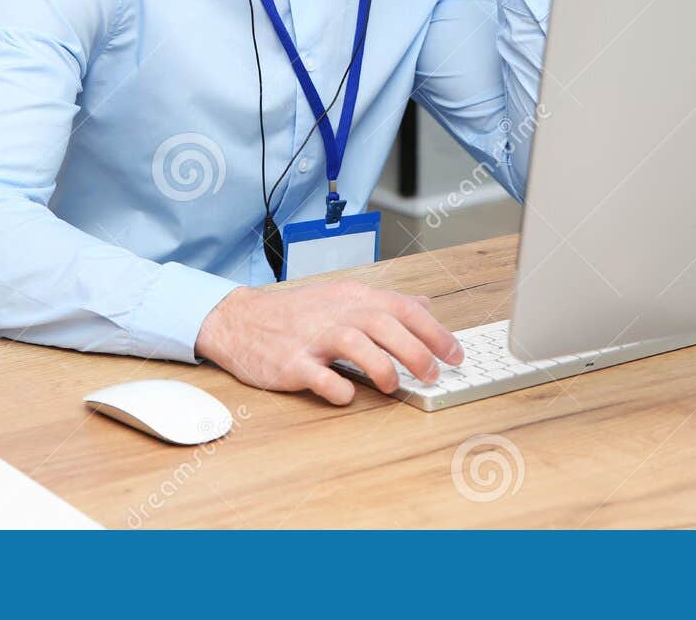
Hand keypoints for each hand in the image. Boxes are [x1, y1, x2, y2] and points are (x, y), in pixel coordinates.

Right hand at [194, 280, 464, 404]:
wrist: (239, 320)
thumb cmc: (296, 314)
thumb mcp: (343, 298)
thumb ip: (385, 303)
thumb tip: (424, 304)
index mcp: (352, 298)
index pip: (402, 307)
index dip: (434, 331)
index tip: (455, 354)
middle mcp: (335, 313)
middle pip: (384, 323)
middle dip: (416, 351)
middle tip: (434, 374)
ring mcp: (311, 338)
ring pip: (354, 343)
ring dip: (381, 366)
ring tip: (393, 385)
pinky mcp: (289, 363)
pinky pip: (317, 376)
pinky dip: (335, 387)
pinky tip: (346, 396)